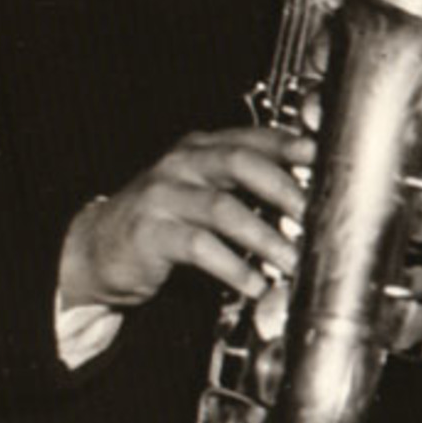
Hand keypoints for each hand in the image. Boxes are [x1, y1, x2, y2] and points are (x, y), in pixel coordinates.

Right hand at [60, 126, 315, 311]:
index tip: (323, 159)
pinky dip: (232, 268)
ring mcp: (164, 196)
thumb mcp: (202, 192)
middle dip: (283, 189)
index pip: (252, 138)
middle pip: (240, 164)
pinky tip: (254, 284)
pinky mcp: (151, 232)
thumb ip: (244, 189)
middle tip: (314, 215)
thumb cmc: (163, 221)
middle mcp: (183, 164)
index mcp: (201, 148)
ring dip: (264, 238)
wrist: (98, 247)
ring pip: (223, 209)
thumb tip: (307, 204)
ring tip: (292, 261)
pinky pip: (199, 247)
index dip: (290, 146)